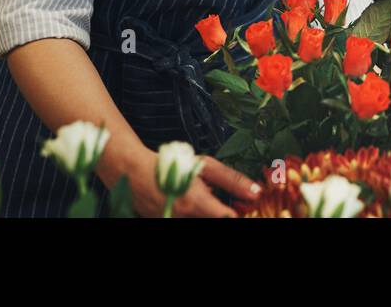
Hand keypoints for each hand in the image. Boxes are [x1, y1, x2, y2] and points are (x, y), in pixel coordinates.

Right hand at [123, 148, 261, 217]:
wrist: (133, 173)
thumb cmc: (173, 165)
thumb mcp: (205, 167)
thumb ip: (232, 181)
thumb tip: (257, 192)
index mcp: (196, 203)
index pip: (227, 219)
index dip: (239, 215)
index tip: (247, 210)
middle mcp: (183, 219)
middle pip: (214, 221)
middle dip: (221, 213)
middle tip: (217, 199)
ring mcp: (173, 223)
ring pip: (201, 222)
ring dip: (206, 214)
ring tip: (199, 201)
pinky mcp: (163, 226)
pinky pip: (186, 222)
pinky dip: (193, 215)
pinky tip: (189, 207)